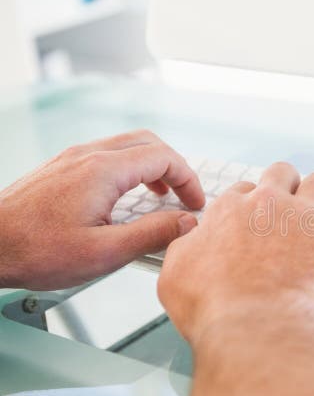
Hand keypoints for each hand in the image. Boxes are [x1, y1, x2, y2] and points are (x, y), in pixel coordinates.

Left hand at [0, 130, 204, 289]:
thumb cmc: (36, 251)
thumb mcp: (104, 252)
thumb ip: (152, 234)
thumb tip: (186, 222)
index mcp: (103, 171)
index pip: (163, 158)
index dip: (188, 180)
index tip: (195, 204)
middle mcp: (87, 155)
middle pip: (147, 142)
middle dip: (174, 166)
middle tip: (184, 195)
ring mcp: (71, 159)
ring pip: (126, 146)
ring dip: (151, 166)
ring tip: (160, 197)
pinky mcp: (60, 168)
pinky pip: (106, 156)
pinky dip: (129, 169)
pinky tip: (126, 198)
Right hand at [157, 162, 313, 345]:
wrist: (252, 327)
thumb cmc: (214, 308)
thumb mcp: (175, 275)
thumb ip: (186, 248)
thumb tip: (191, 241)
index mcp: (230, 211)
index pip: (244, 192)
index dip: (252, 208)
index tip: (258, 223)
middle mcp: (267, 204)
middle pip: (282, 174)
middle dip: (288, 188)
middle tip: (292, 211)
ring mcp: (303, 216)